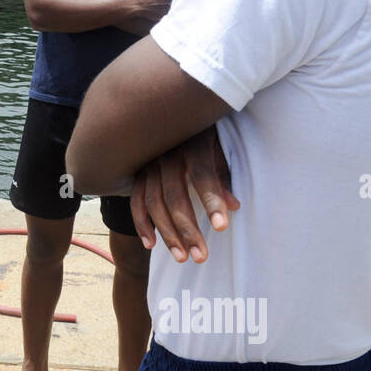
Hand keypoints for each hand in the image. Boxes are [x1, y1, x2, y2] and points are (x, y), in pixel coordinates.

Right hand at [129, 127, 238, 262]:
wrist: (173, 113)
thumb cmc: (206, 134)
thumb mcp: (220, 147)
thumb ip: (224, 175)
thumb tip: (234, 206)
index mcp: (193, 142)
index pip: (203, 173)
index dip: (212, 200)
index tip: (222, 227)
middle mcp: (167, 152)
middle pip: (174, 195)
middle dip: (188, 228)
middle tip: (201, 256)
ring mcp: (149, 163)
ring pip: (154, 202)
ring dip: (167, 233)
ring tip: (182, 258)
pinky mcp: (138, 173)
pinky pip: (136, 201)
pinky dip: (142, 224)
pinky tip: (151, 244)